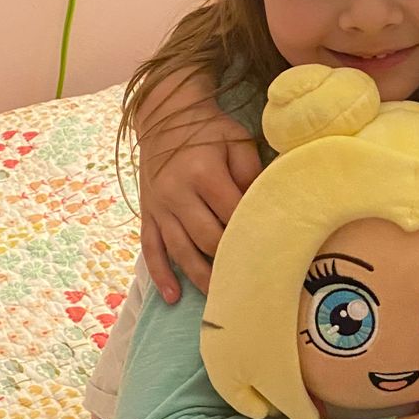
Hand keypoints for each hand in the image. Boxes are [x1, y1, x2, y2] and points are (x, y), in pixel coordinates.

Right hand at [136, 74, 261, 301]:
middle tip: (251, 283)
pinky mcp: (147, 213)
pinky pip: (150, 248)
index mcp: (203, 173)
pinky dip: (161, 274)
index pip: (232, 213)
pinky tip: (172, 296)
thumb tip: (267, 207)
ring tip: (219, 301)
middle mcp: (177, 193)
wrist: (165, 116)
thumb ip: (252, 173)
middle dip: (229, 262)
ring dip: (199, 278)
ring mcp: (159, 206)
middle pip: (207, 239)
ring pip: (180, 251)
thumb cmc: (209, 130)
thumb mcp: (238, 141)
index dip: (251, 233)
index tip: (271, 252)